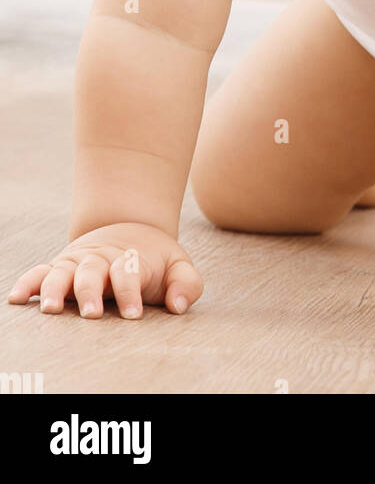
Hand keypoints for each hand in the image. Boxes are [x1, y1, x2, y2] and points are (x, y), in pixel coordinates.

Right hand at [7, 222, 202, 318]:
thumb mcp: (178, 266)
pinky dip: (28, 283)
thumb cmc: (155, 261)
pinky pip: (39, 272)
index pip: (128, 272)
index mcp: (129, 259)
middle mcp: (100, 260)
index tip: (133, 314)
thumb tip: (178, 305)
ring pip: (62, 272)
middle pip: (92, 272)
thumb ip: (186, 284)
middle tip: (93, 314)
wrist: (131, 231)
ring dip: (54, 289)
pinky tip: (17, 298)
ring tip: (50, 309)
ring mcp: (77, 263)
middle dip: (90, 292)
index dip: (130, 292)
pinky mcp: (61, 268)